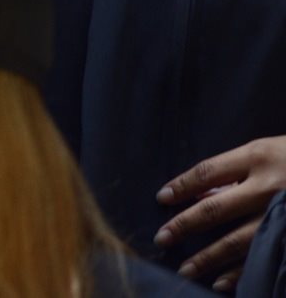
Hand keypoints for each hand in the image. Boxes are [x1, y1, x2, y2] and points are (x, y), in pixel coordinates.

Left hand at [157, 135, 285, 288]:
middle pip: (216, 208)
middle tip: (162, 237)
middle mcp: (269, 185)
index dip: (182, 185)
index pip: (208, 171)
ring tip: (186, 269)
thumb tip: (202, 193)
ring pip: (238, 240)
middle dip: (185, 224)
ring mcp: (284, 213)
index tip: (162, 198)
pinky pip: (264, 256)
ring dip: (208, 257)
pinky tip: (221, 283)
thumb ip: (238, 171)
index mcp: (259, 156)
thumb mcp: (269, 151)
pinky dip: (241, 272)